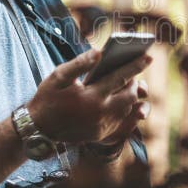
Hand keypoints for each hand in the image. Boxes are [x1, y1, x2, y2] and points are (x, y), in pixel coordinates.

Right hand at [27, 50, 151, 143]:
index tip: (149, 56)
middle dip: (135, 83)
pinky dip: (125, 110)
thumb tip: (99, 52)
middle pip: (130, 96)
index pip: (120, 77)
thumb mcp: (59, 76)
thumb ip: (80, 63)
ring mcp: (102, 126)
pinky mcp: (101, 135)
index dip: (136, 66)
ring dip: (131, 97)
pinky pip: (121, 122)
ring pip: (127, 110)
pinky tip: (121, 101)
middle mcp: (100, 114)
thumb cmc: (48, 97)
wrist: (39, 129)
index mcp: (91, 96)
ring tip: (128, 86)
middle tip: (132, 74)